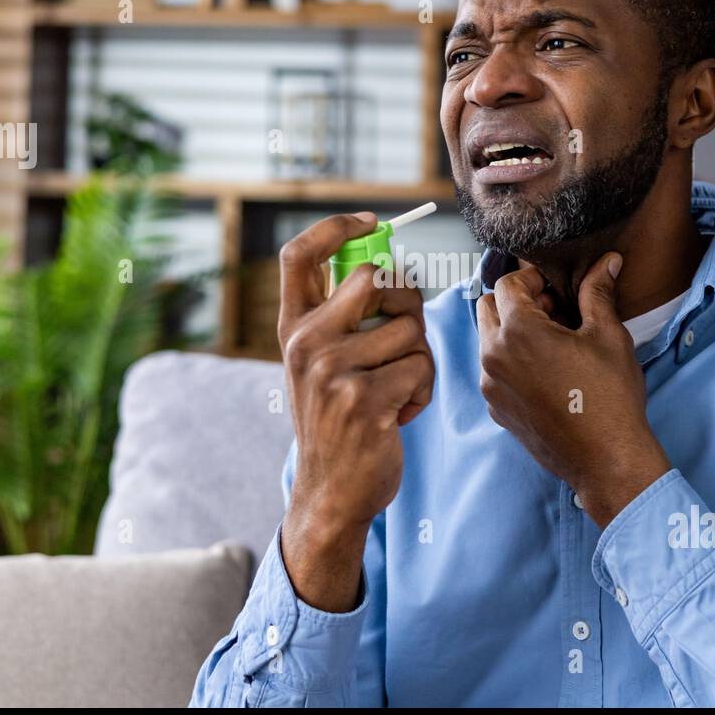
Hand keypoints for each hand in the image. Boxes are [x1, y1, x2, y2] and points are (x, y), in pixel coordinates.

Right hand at [276, 212, 434, 610]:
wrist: (331, 492)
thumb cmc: (337, 421)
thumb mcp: (320, 366)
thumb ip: (340, 319)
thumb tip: (386, 267)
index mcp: (292, 330)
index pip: (299, 256)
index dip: (335, 227)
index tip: (370, 222)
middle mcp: (305, 344)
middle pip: (377, 280)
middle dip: (406, 305)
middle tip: (403, 340)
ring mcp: (332, 371)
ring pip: (409, 331)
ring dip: (418, 360)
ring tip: (394, 391)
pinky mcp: (364, 400)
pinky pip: (420, 368)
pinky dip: (422, 391)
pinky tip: (399, 414)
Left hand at [477, 251, 670, 527]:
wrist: (605, 459)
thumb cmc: (610, 397)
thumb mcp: (608, 336)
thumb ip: (597, 293)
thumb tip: (606, 261)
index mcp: (517, 331)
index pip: (506, 284)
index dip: (532, 278)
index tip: (555, 287)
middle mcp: (493, 356)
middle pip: (487, 308)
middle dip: (515, 302)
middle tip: (552, 311)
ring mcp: (491, 386)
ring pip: (487, 340)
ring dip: (511, 331)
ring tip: (552, 341)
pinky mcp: (496, 409)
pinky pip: (493, 371)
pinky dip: (511, 361)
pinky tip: (546, 371)